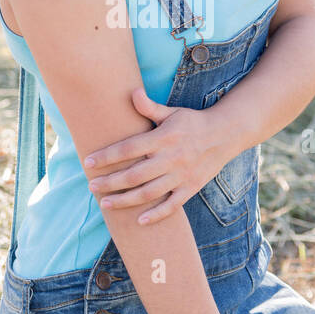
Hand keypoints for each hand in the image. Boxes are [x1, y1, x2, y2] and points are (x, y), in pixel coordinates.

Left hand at [83, 87, 233, 224]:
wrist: (226, 134)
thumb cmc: (192, 122)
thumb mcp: (172, 112)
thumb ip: (149, 107)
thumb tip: (132, 92)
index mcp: (163, 138)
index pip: (128, 149)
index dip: (107, 156)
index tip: (88, 162)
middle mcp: (171, 158)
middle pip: (134, 174)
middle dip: (110, 182)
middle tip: (91, 186)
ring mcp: (181, 175)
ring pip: (149, 192)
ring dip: (125, 200)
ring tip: (105, 204)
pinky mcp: (191, 187)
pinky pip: (172, 205)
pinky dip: (157, 214)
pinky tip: (140, 221)